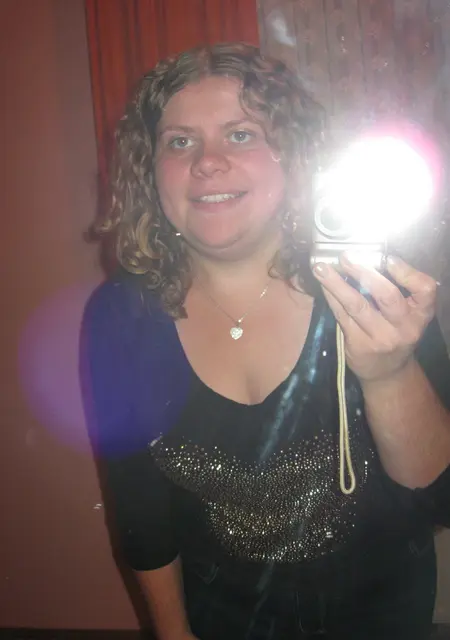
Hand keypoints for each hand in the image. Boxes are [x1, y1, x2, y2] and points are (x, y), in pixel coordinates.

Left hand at [312, 254, 437, 382]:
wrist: (388, 371)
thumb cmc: (397, 332)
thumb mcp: (408, 315)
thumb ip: (397, 290)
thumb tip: (367, 258)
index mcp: (421, 314)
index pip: (425, 290)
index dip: (407, 273)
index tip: (388, 258)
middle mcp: (404, 327)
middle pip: (387, 296)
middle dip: (364, 273)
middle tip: (346, 256)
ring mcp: (380, 338)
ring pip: (357, 305)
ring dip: (336, 284)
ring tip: (321, 268)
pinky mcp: (358, 345)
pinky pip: (342, 316)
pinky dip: (331, 297)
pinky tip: (323, 285)